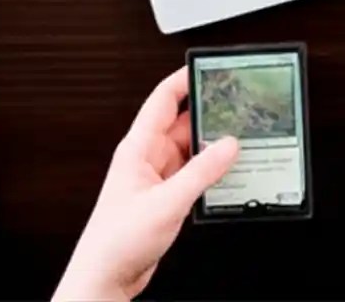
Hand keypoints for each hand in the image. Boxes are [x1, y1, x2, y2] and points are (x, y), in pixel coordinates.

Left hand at [54, 67, 238, 300]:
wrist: (105, 276)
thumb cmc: (116, 240)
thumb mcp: (166, 202)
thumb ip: (200, 172)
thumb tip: (227, 145)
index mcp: (138, 147)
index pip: (163, 98)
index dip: (185, 78)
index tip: (210, 68)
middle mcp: (146, 157)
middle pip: (182, 122)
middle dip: (209, 114)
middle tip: (237, 106)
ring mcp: (156, 176)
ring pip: (190, 149)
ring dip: (211, 146)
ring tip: (238, 141)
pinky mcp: (164, 196)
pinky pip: (192, 172)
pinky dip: (209, 170)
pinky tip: (226, 173)